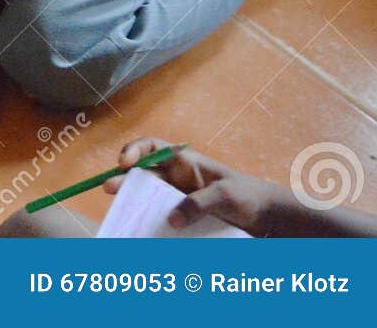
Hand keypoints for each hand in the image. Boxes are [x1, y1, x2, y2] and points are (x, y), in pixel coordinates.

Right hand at [106, 138, 291, 235]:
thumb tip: (171, 219)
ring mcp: (177, 199)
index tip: (125, 162)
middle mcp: (175, 178)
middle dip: (124, 179)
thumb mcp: (225, 195)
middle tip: (110, 188)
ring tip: (120, 210)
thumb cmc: (248, 196)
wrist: (267, 219)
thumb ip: (198, 203)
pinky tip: (140, 229)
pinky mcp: (182, 218)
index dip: (135, 150)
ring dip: (132, 202)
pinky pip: (159, 217)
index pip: (152, 147)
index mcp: (184, 162)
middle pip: (142, 174)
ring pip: (147, 196)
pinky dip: (148, 221)